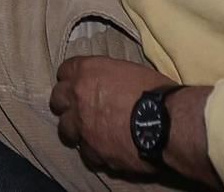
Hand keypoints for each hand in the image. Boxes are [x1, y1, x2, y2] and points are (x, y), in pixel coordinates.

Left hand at [48, 57, 171, 175]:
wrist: (165, 124)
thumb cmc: (155, 92)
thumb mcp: (130, 71)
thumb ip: (109, 78)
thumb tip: (109, 86)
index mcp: (87, 71)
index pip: (65, 71)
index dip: (72, 78)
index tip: (78, 83)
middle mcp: (78, 97)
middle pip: (58, 99)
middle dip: (66, 104)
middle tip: (79, 108)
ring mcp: (82, 126)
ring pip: (65, 129)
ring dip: (76, 130)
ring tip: (89, 132)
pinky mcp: (92, 151)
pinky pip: (85, 152)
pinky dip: (94, 150)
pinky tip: (105, 149)